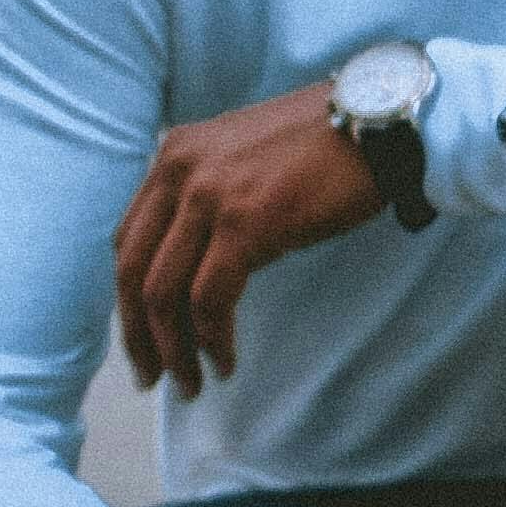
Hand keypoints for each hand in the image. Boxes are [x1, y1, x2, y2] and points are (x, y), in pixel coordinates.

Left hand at [115, 81, 385, 393]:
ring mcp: (209, 194)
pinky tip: (226, 361)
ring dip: (174, 350)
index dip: (128, 301)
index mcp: (174, 155)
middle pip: (133, 272)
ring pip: (163, 293)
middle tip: (153, 379)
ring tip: (193, 383)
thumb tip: (193, 270)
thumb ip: (207, 199)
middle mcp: (180, 170)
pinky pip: (209, 298)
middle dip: (138, 337)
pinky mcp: (245, 221)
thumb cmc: (323, 149)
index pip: (128, 241)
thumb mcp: (243, 161)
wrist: (378, 123)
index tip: (143, 341)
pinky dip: (213, 339)